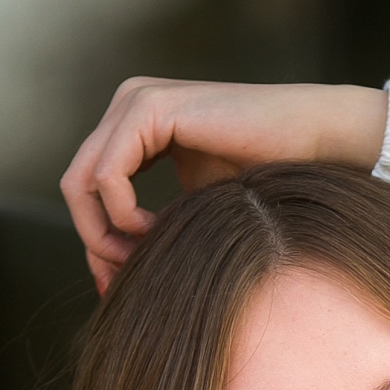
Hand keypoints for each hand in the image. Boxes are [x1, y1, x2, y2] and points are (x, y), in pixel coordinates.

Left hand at [60, 78, 388, 292]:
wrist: (313, 142)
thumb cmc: (267, 180)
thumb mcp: (195, 209)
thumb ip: (153, 226)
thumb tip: (108, 274)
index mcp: (136, 126)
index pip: (89, 189)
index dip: (95, 242)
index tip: (116, 287)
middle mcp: (128, 106)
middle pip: (76, 188)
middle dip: (94, 243)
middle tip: (122, 281)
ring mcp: (134, 101)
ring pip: (80, 184)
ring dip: (106, 233)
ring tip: (145, 256)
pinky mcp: (148, 108)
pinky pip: (107, 176)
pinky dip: (123, 215)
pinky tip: (156, 230)